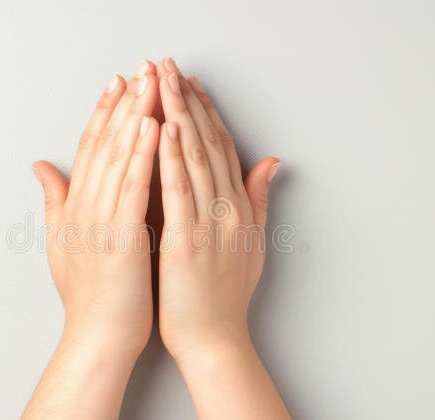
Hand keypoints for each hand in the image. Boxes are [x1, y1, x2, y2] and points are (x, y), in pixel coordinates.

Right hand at [32, 60, 159, 355]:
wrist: (98, 338)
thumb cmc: (89, 296)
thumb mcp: (63, 242)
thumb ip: (54, 200)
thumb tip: (40, 166)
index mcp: (77, 208)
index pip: (90, 149)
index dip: (103, 113)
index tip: (117, 83)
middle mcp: (85, 208)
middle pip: (104, 145)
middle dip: (123, 103)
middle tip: (139, 69)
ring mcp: (101, 222)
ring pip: (118, 159)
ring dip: (135, 117)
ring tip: (149, 84)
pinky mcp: (121, 239)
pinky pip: (133, 190)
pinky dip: (142, 157)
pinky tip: (153, 129)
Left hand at [153, 58, 305, 419]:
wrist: (215, 338)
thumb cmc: (226, 295)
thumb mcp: (252, 241)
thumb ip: (259, 199)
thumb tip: (271, 161)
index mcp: (237, 207)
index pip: (221, 148)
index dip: (205, 112)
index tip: (189, 83)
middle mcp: (227, 209)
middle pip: (207, 144)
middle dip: (186, 101)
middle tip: (169, 66)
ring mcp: (209, 224)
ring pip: (194, 159)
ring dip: (177, 116)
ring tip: (163, 83)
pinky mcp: (187, 241)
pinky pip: (179, 193)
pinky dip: (172, 159)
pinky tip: (163, 131)